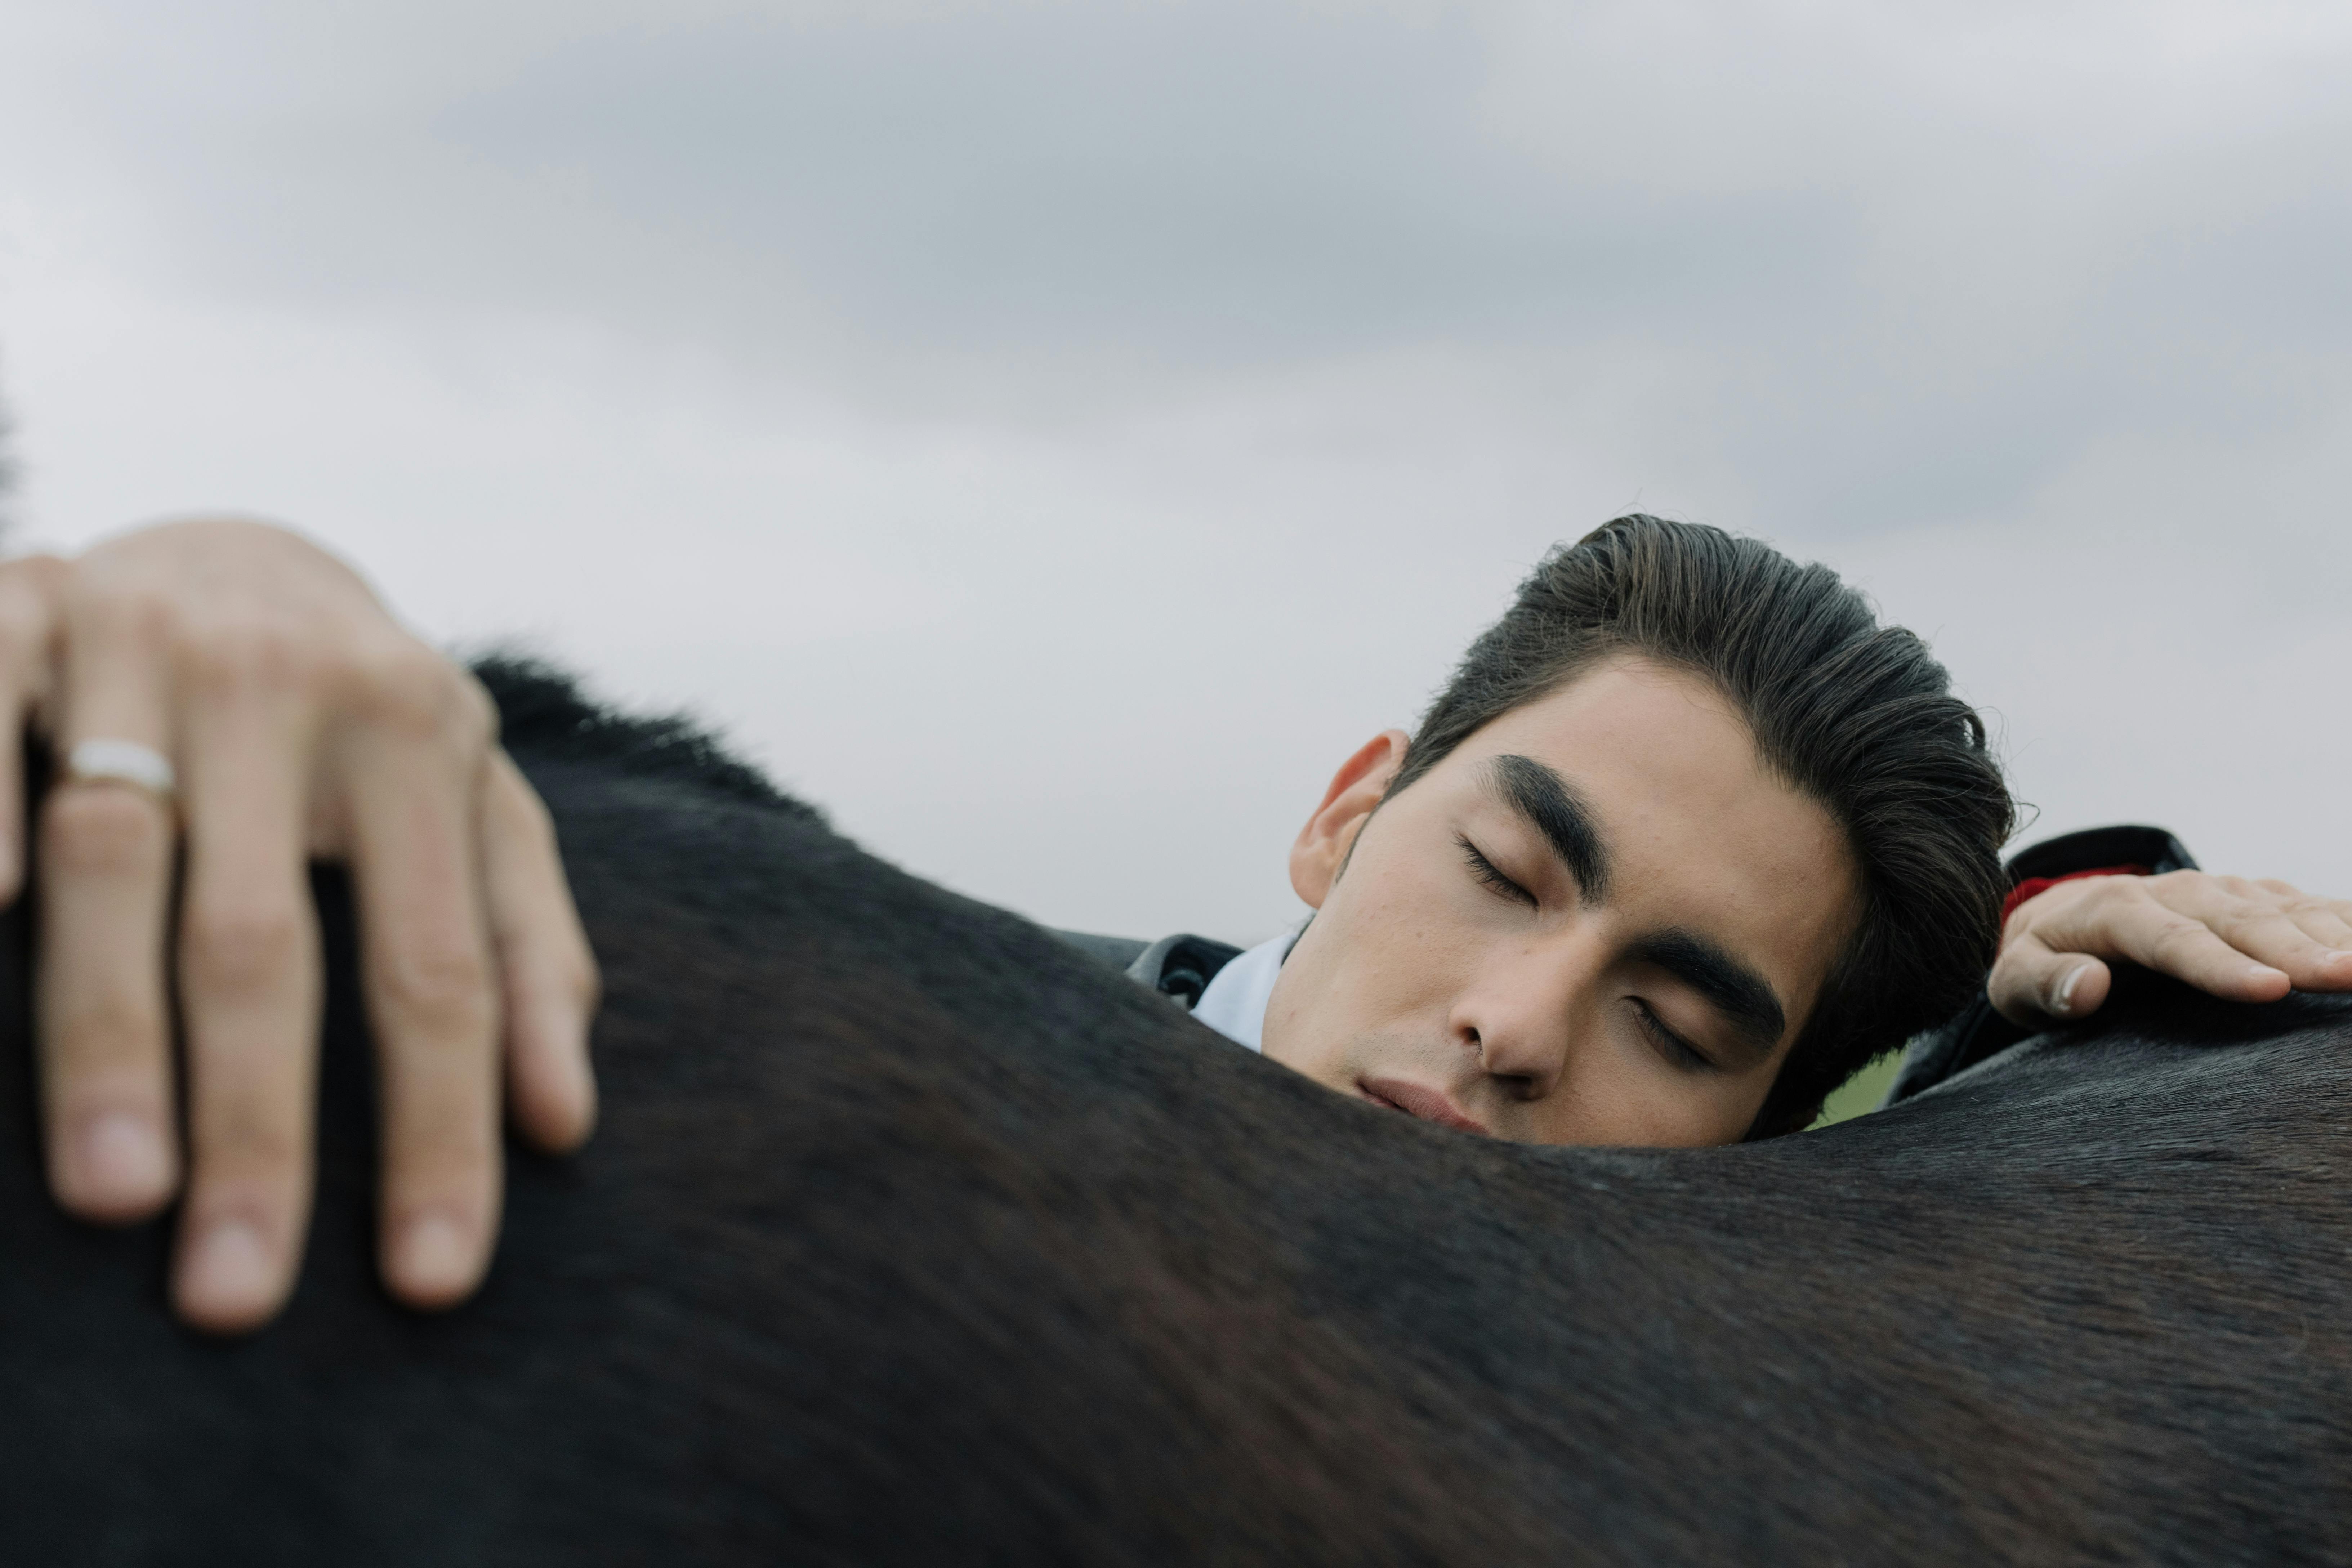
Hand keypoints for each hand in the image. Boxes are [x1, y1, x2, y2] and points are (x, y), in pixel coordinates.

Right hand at [11, 518, 598, 1331]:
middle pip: (268, 937)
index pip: (440, 970)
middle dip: (255, 1122)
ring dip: (108, 1035)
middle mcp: (284, 681)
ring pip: (118, 857)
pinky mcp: (14, 608)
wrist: (247, 549)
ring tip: (114, 1198)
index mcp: (420, 730)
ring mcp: (137, 639)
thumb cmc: (371, 723)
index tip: (433, 1280)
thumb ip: (532, 954)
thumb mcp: (479, 811)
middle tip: (238, 1294)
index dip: (440, 1130)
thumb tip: (565, 1121)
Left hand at [1988, 870, 2351, 1024]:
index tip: (2270, 988)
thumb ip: (2040, 984)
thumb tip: (2085, 987)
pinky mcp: (2256, 897)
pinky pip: (2311, 905)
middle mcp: (2178, 893)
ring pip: (2285, 909)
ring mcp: (2223, 891)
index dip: (2221, 966)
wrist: (2063, 917)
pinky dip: (2347, 921)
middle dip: (2298, 950)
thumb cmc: (2041, 961)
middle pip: (2242, 921)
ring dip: (2334, 934)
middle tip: (2347, 977)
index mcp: (2116, 910)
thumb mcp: (2014, 978)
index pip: (2172, 940)